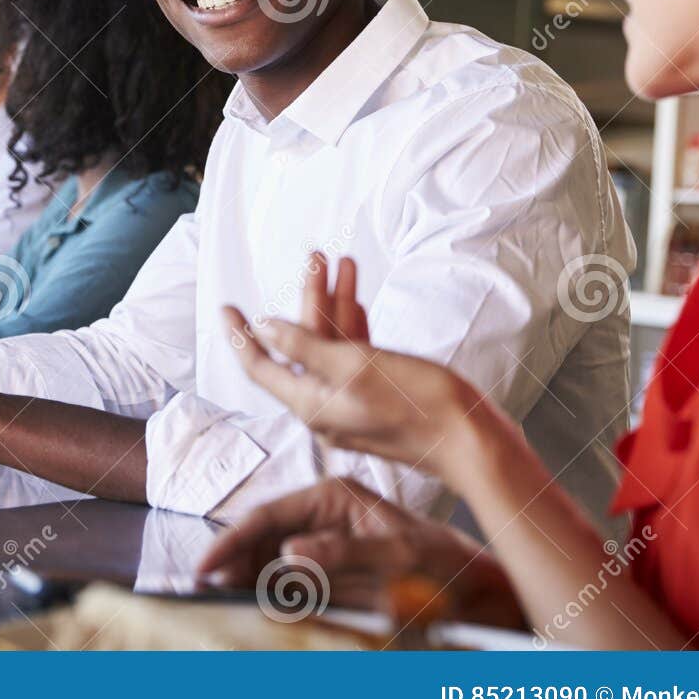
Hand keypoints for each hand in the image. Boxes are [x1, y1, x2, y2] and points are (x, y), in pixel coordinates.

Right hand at [198, 478, 522, 624]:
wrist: (469, 582)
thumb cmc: (437, 562)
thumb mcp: (395, 556)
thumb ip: (342, 554)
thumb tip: (290, 553)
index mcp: (332, 497)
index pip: (268, 515)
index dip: (232, 541)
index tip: (206, 566)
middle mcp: (321, 514)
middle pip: (261, 536)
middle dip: (232, 561)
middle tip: (204, 587)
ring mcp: (322, 539)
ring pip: (269, 557)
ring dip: (245, 577)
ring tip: (220, 595)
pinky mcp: (327, 565)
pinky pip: (287, 577)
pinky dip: (268, 590)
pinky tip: (252, 601)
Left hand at [224, 254, 484, 470]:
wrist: (472, 440)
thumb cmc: (418, 404)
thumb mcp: (353, 366)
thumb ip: (304, 347)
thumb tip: (263, 328)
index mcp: (311, 404)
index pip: (260, 365)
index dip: (240, 334)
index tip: (225, 306)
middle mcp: (325, 406)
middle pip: (300, 345)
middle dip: (306, 298)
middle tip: (312, 258)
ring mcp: (352, 401)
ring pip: (331, 345)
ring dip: (334, 303)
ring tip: (341, 260)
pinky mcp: (378, 396)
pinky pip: (355, 356)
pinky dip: (354, 326)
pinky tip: (355, 298)